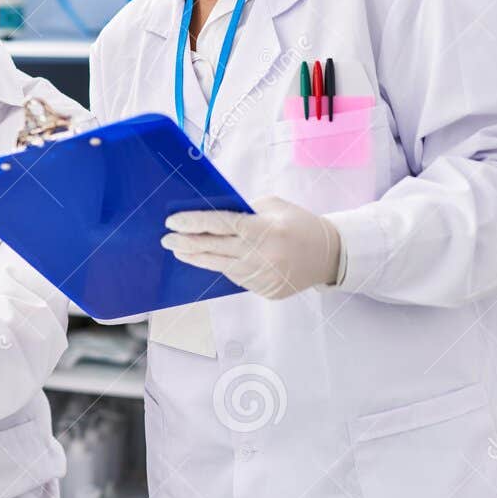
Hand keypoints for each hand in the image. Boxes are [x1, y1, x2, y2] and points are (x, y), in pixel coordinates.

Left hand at [161, 196, 341, 300]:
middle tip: (166, 238)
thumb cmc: (299, 224)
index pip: (220, 224)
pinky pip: (236, 278)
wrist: (330, 255)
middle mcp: (261, 255)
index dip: (193, 222)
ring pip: (219, 267)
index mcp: (264, 230)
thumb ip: (244, 210)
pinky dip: (222, 268)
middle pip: (213, 248)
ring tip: (180, 250)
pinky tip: (211, 261)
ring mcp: (262, 276)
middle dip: (185, 242)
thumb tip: (210, 217)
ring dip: (196, 258)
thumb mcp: (274, 207)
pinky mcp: (265, 290)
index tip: (172, 221)